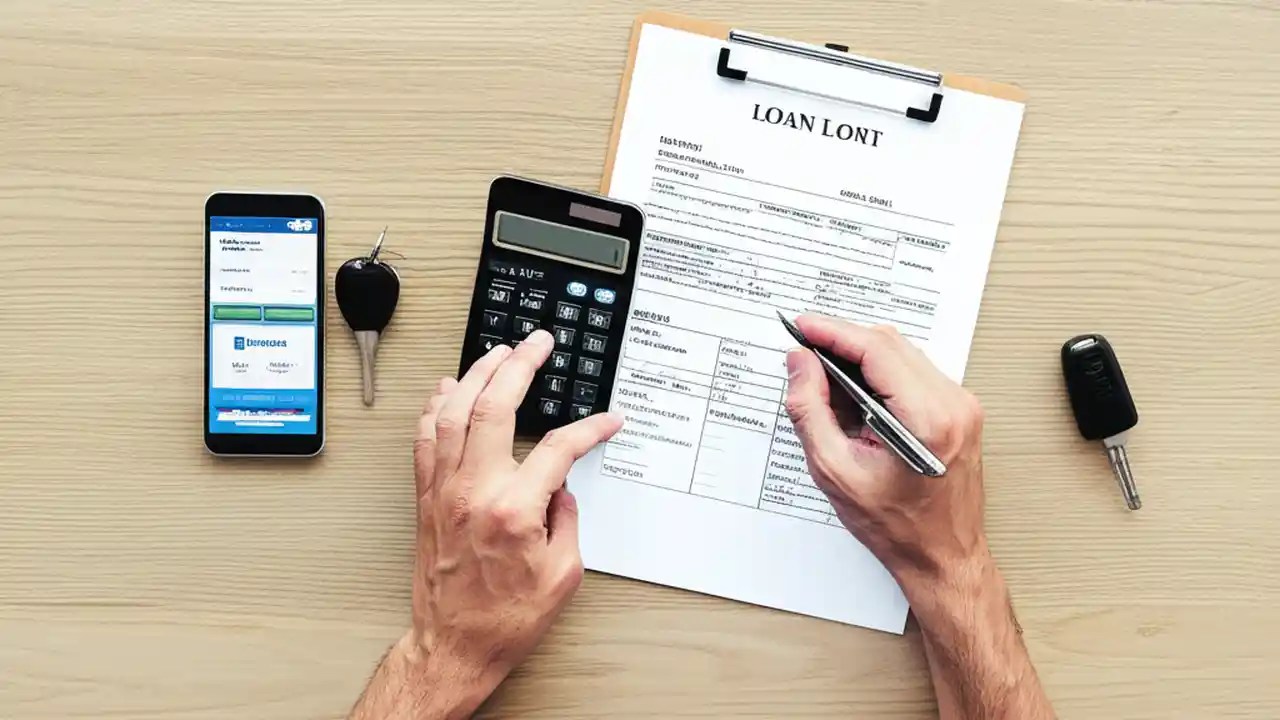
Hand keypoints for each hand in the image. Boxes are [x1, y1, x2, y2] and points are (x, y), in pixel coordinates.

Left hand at [409, 330, 622, 700]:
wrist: (453, 646)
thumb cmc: (503, 619)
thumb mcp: (563, 573)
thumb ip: (567, 519)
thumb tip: (561, 486)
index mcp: (513, 510)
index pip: (558, 448)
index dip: (589, 428)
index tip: (605, 421)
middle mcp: (473, 492)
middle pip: (492, 407)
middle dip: (518, 365)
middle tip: (537, 343)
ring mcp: (444, 492)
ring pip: (452, 413)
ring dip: (475, 375)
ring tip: (496, 353)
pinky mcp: (426, 499)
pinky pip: (426, 439)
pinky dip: (435, 408)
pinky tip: (446, 390)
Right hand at [783, 315, 987, 591]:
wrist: (942, 556)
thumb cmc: (898, 528)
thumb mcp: (836, 471)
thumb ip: (811, 411)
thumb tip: (800, 365)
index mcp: (927, 420)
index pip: (875, 350)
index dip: (833, 332)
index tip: (803, 327)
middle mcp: (953, 406)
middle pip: (890, 344)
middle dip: (843, 341)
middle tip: (805, 352)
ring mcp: (962, 406)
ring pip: (903, 354)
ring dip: (862, 357)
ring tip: (826, 379)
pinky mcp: (960, 411)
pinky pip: (915, 372)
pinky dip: (881, 374)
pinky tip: (857, 394)